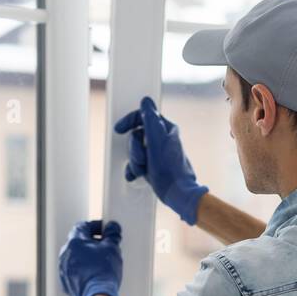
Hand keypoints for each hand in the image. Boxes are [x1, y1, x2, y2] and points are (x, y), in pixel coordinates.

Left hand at [58, 219, 122, 295]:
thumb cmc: (103, 273)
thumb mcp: (112, 249)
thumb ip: (112, 235)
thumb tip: (113, 228)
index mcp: (75, 241)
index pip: (83, 226)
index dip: (95, 227)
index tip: (104, 230)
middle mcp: (66, 253)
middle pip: (78, 241)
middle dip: (91, 242)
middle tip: (104, 246)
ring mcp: (64, 268)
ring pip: (75, 257)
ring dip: (86, 256)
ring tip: (101, 262)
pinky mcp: (66, 282)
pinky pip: (73, 271)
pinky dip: (82, 270)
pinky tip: (94, 274)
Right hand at [113, 96, 208, 224]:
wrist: (176, 193)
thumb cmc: (169, 168)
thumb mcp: (157, 139)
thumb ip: (150, 119)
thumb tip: (146, 102)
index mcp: (166, 128)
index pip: (143, 116)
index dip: (130, 121)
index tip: (120, 128)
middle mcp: (162, 139)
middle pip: (137, 135)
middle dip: (135, 149)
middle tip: (142, 158)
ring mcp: (157, 153)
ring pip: (135, 150)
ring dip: (135, 160)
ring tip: (143, 168)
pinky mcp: (153, 165)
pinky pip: (137, 163)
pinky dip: (135, 169)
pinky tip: (137, 174)